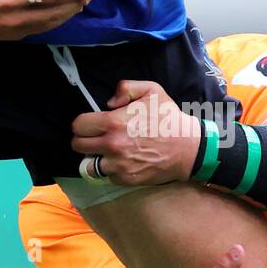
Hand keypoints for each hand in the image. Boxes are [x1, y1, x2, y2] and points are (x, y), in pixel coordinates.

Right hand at [0, 0, 103, 40]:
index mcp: (7, 1)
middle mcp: (12, 21)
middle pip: (55, 15)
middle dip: (76, 3)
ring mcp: (7, 31)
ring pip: (45, 26)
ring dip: (63, 14)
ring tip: (77, 2)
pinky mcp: (0, 36)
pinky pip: (32, 29)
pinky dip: (46, 21)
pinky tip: (48, 12)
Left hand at [70, 79, 201, 185]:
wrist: (188, 148)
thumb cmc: (169, 118)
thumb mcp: (151, 90)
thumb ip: (125, 88)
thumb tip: (108, 103)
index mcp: (113, 123)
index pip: (78, 126)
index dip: (82, 124)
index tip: (90, 124)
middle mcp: (112, 145)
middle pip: (78, 146)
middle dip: (84, 140)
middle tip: (95, 138)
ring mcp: (118, 165)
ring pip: (88, 166)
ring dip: (93, 158)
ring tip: (103, 152)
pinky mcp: (126, 179)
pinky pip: (106, 176)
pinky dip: (109, 170)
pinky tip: (119, 162)